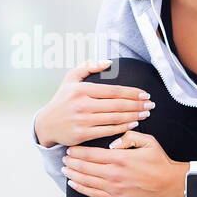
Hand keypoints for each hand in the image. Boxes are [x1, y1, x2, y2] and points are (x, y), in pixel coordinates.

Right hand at [34, 59, 153, 146]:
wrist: (46, 125)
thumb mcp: (70, 79)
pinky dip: (123, 127)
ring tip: (145, 114)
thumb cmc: (62, 100)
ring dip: (134, 116)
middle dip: (137, 105)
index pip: (113, 90)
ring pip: (115, 118)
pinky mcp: (82, 135)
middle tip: (151, 105)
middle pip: (117, 105)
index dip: (132, 92)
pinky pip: (108, 131)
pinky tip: (133, 124)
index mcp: (81, 89)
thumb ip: (88, 66)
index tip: (145, 94)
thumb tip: (108, 62)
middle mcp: (82, 104)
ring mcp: (82, 120)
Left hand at [61, 129, 180, 196]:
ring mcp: (114, 188)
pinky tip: (73, 184)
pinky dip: (80, 188)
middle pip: (84, 167)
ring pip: (86, 181)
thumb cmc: (159, 162)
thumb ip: (128, 136)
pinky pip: (93, 194)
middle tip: (64, 158)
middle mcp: (114, 174)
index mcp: (120, 158)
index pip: (91, 154)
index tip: (70, 149)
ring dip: (73, 174)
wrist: (170, 184)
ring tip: (65, 169)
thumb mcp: (148, 141)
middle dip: (71, 162)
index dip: (77, 151)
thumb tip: (111, 142)